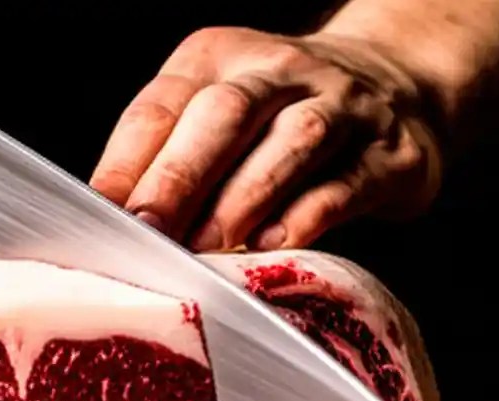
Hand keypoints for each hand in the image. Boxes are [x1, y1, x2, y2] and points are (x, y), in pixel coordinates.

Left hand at [89, 27, 444, 250]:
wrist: (396, 88)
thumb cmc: (278, 117)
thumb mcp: (216, 114)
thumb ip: (166, 157)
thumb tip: (111, 220)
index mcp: (220, 57)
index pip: (163, 104)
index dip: (127, 162)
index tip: (102, 212)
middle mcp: (282, 72)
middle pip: (225, 115)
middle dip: (180, 176)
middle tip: (151, 230)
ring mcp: (343, 108)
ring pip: (291, 142)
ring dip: (244, 197)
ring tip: (210, 245)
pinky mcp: (390, 155)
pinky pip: (347, 183)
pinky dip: (308, 215)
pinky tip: (276, 243)